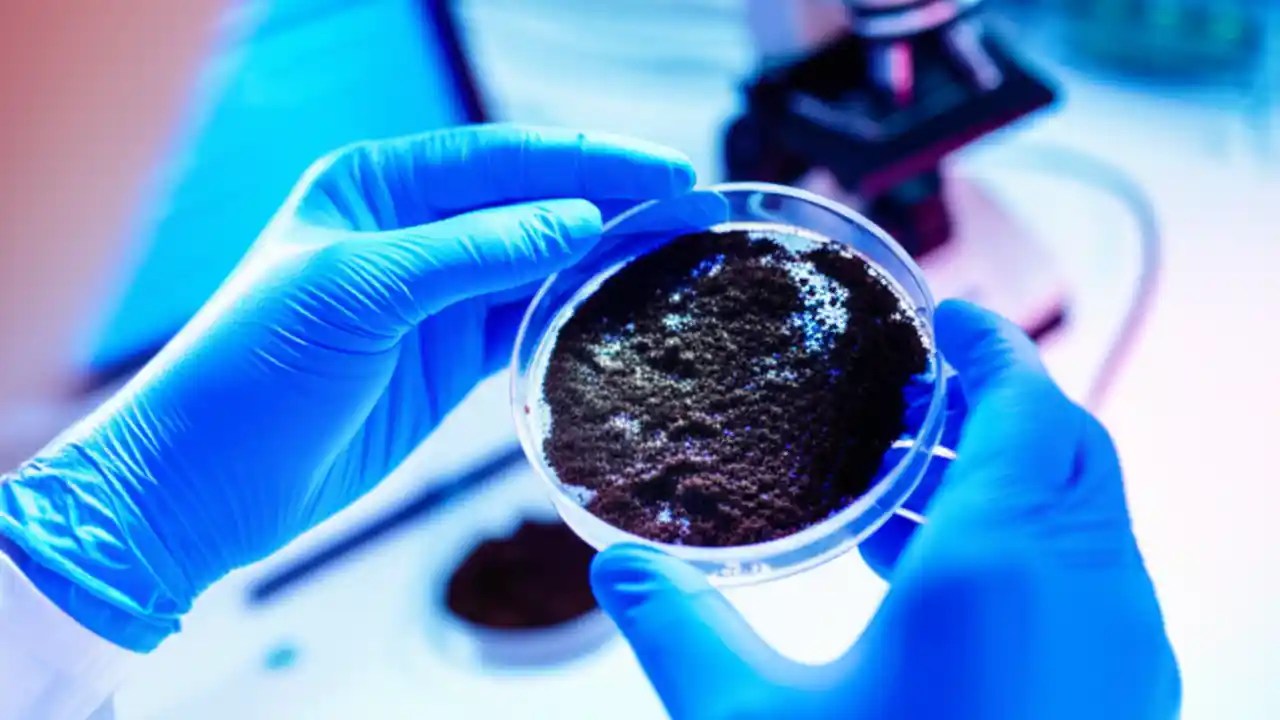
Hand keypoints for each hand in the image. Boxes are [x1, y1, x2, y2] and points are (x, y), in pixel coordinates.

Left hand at [0, 124, 694, 651]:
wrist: (204, 486)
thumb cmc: (250, 370)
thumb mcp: (358, 290)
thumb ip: (473, 251)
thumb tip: (579, 221)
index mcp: (373, 185)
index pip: (501, 158)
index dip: (589, 161)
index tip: (664, 171)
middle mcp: (408, 232)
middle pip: (529, 207)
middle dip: (609, 207)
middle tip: (690, 213)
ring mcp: (430, 299)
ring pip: (535, 268)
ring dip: (599, 266)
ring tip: (675, 262)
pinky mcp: (443, 361)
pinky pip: (523, 328)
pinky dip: (571, 323)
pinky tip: (620, 320)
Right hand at [591, 301, 1179, 719]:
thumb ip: (678, 629)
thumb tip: (615, 566)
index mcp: (1002, 571)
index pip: (1027, 402)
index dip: (991, 344)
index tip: (949, 312)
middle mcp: (1090, 597)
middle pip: (1066, 446)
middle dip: (996, 402)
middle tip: (915, 388)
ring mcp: (1123, 655)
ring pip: (1084, 516)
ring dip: (1006, 478)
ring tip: (907, 479)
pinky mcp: (1126, 702)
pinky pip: (1089, 582)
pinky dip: (1026, 546)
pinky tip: (935, 583)